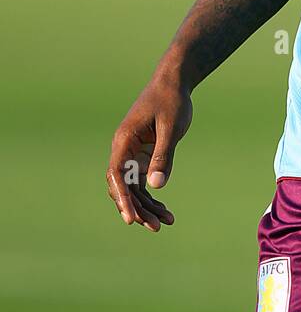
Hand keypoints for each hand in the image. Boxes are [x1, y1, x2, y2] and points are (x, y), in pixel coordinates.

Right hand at [106, 75, 191, 230]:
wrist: (173, 83)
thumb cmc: (171, 101)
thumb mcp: (170, 128)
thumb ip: (163, 155)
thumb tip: (156, 186)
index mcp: (124, 140)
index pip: (117, 175)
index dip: (122, 198)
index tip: (130, 218)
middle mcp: (124, 150)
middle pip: (123, 186)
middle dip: (137, 208)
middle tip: (156, 227)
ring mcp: (133, 154)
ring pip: (134, 188)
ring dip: (146, 207)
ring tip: (165, 223)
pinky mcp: (144, 156)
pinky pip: (143, 182)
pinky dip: (153, 197)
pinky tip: (165, 211)